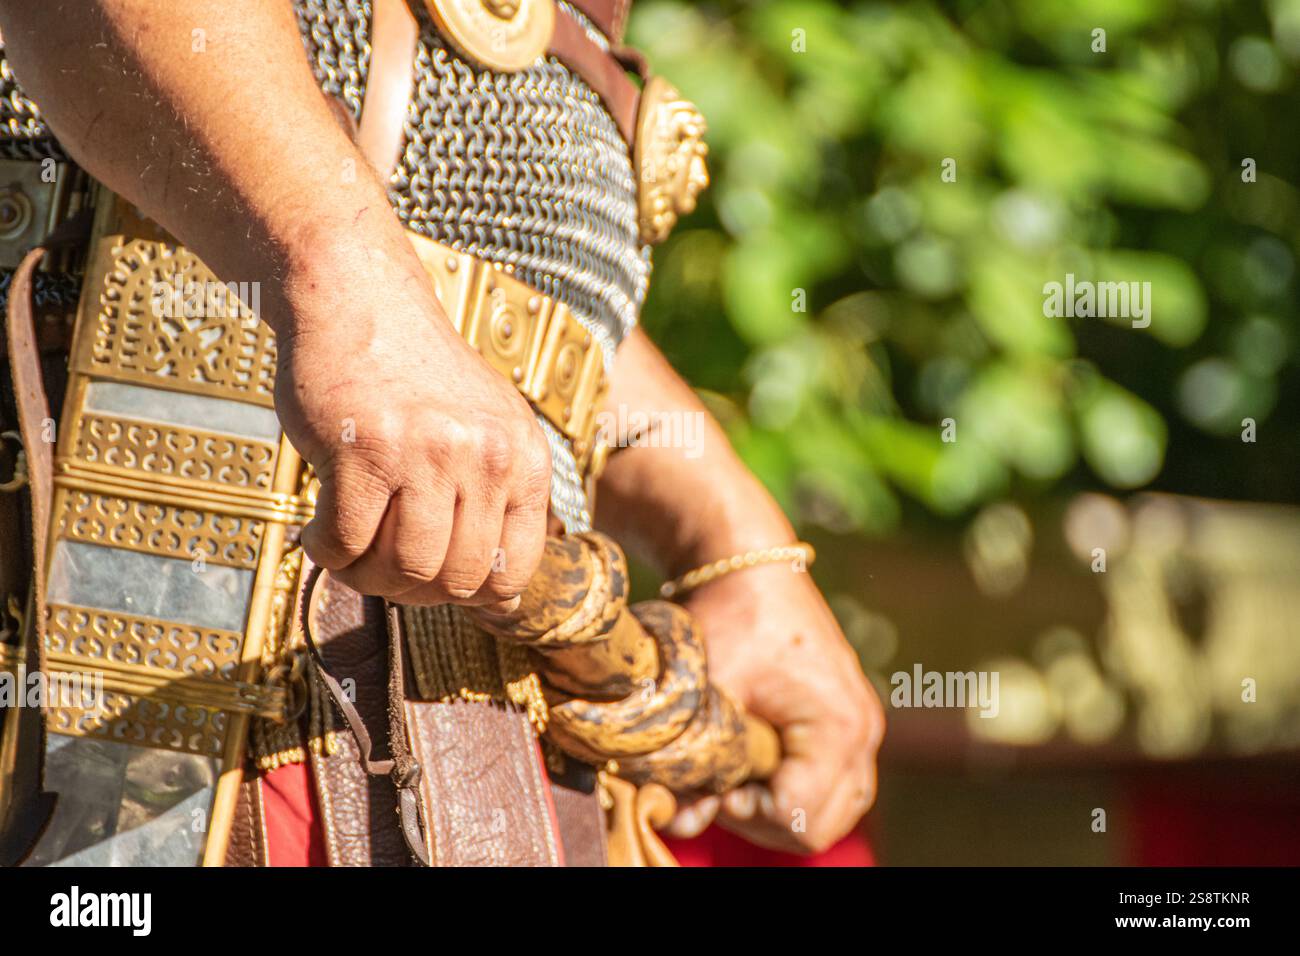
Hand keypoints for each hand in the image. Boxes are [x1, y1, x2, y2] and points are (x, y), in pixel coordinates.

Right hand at [275, 239, 551, 607]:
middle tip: (382, 568)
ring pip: (404, 569)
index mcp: (524, 458)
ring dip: (367, 577)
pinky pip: (346, 542)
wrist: (361, 303)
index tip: (434, 580)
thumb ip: (502, 507)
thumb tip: (503, 606)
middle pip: (456, 580)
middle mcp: (486, 456)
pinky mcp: (364, 449)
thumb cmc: (419, 380)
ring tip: (350, 552)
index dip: (470, 596)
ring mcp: (427, 451)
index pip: (513, 573)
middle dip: (414, 591)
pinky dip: (327, 552)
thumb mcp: (489, 431)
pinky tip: (318, 530)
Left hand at [665, 562, 884, 852]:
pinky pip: (834, 785)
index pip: (800, 818)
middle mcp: (863, 732)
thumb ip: (693, 759)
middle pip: (821, 827)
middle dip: (762, 820)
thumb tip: (678, 818)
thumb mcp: (706, 687)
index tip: (711, 782)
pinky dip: (793, 790)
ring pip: (832, 812)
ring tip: (734, 776)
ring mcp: (862, 729)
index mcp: (837, 726)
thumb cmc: (730, 618)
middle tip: (718, 785)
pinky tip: (750, 765)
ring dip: (778, 811)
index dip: (747, 814)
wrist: (749, 566)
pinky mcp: (848, 722)